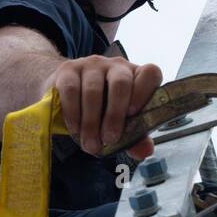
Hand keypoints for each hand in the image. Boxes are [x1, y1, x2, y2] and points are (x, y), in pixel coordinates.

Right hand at [42, 55, 162, 159]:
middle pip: (121, 83)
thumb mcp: (122, 122)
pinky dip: (73, 114)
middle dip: (114, 115)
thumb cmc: (102, 108)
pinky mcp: (68, 69)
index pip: (150, 73)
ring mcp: (92, 65)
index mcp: (136, 76)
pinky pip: (71, 90)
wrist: (66, 92)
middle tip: (109, 139)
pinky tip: (76, 129)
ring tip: (91, 143)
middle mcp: (117, 66)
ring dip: (92, 121)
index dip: (144, 92)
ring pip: (93, 89)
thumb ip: (136, 137)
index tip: (133, 114)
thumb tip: (145, 151)